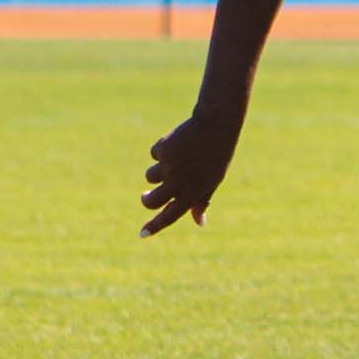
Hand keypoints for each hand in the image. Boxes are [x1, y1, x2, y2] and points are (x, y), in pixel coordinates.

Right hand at [139, 113, 233, 236]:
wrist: (216, 125)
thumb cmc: (216, 155)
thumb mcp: (213, 180)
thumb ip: (202, 201)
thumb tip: (199, 223)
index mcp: (194, 193)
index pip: (171, 215)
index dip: (155, 226)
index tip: (142, 234)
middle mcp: (179, 183)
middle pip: (151, 201)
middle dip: (146, 200)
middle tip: (146, 196)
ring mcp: (170, 167)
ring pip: (149, 177)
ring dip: (157, 170)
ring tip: (175, 158)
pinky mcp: (163, 150)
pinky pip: (154, 154)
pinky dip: (163, 149)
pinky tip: (177, 141)